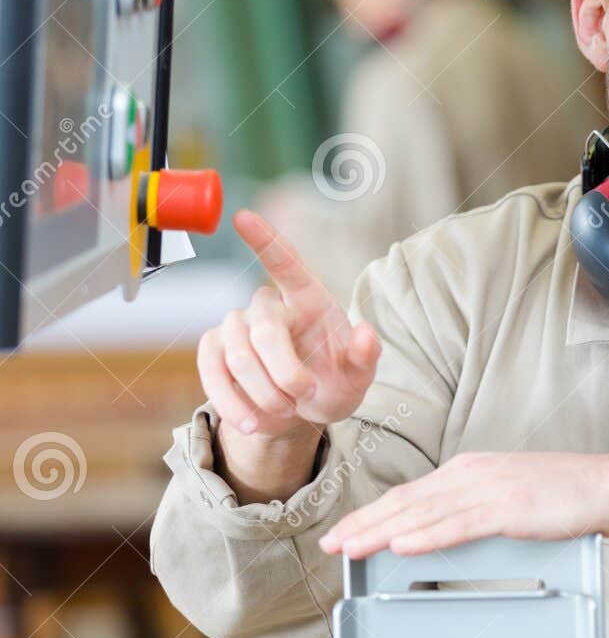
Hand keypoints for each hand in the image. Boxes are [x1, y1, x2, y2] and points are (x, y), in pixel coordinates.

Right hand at [198, 209, 380, 437]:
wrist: (301, 411)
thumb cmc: (334, 383)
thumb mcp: (359, 377)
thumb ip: (366, 357)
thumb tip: (367, 333)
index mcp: (308, 298)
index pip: (285, 263)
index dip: (265, 240)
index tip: (242, 216)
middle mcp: (268, 305)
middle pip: (265, 330)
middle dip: (285, 373)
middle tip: (303, 397)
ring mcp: (235, 325)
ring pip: (239, 356)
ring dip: (264, 393)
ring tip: (286, 412)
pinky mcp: (212, 350)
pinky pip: (212, 373)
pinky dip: (233, 403)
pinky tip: (253, 421)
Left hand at [317, 452, 608, 559]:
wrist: (608, 486)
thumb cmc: (564, 496)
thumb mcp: (509, 497)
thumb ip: (472, 509)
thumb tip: (438, 532)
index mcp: (469, 470)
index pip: (410, 494)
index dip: (372, 514)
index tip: (345, 532)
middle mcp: (472, 474)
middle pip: (406, 502)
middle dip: (364, 523)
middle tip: (330, 544)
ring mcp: (489, 489)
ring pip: (423, 513)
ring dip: (381, 532)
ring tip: (350, 548)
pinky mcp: (508, 507)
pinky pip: (458, 525)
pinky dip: (425, 536)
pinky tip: (401, 546)